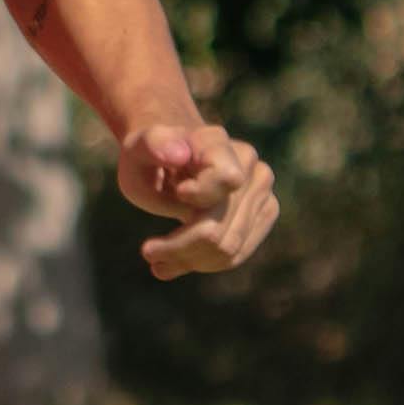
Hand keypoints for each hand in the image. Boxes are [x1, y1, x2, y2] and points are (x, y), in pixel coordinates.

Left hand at [114, 117, 283, 279]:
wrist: (171, 157)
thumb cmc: (151, 155)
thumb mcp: (139, 148)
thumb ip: (154, 146)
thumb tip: (179, 154)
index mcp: (218, 142)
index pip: (227, 178)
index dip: (201, 196)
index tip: (174, 196)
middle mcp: (249, 164)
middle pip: (219, 227)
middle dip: (181, 247)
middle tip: (148, 252)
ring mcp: (261, 190)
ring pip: (229, 248)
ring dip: (190, 260)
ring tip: (159, 260)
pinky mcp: (264, 212)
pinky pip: (237, 254)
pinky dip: (205, 262)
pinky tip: (177, 261)